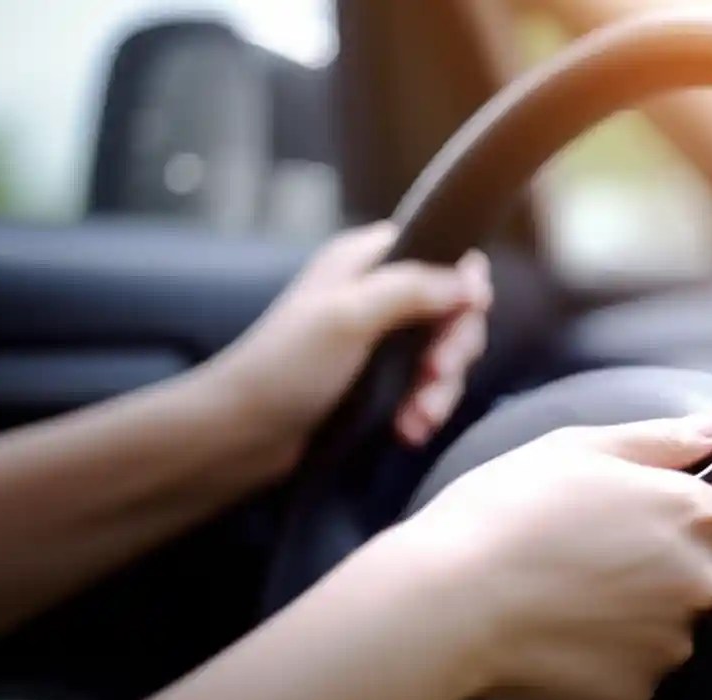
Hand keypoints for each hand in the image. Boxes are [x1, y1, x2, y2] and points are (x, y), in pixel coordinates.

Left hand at [204, 222, 492, 456]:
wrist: (241, 434)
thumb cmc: (286, 367)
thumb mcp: (349, 317)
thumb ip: (413, 289)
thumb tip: (470, 280)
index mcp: (367, 261)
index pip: (441, 252)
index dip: (464, 283)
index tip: (470, 313)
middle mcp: (377, 294)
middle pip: (452, 310)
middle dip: (452, 349)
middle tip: (435, 376)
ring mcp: (379, 341)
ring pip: (441, 355)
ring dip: (439, 390)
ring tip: (418, 421)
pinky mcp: (378, 383)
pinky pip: (423, 389)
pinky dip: (423, 409)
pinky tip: (409, 431)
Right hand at [399, 411, 711, 699]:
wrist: (448, 603)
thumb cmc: (503, 517)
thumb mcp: (578, 447)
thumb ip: (659, 439)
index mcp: (690, 516)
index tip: (683, 526)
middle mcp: (695, 584)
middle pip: (707, 579)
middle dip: (664, 567)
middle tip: (596, 552)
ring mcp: (668, 645)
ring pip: (668, 627)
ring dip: (635, 613)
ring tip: (568, 589)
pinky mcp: (635, 693)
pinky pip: (634, 669)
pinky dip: (606, 654)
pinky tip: (560, 627)